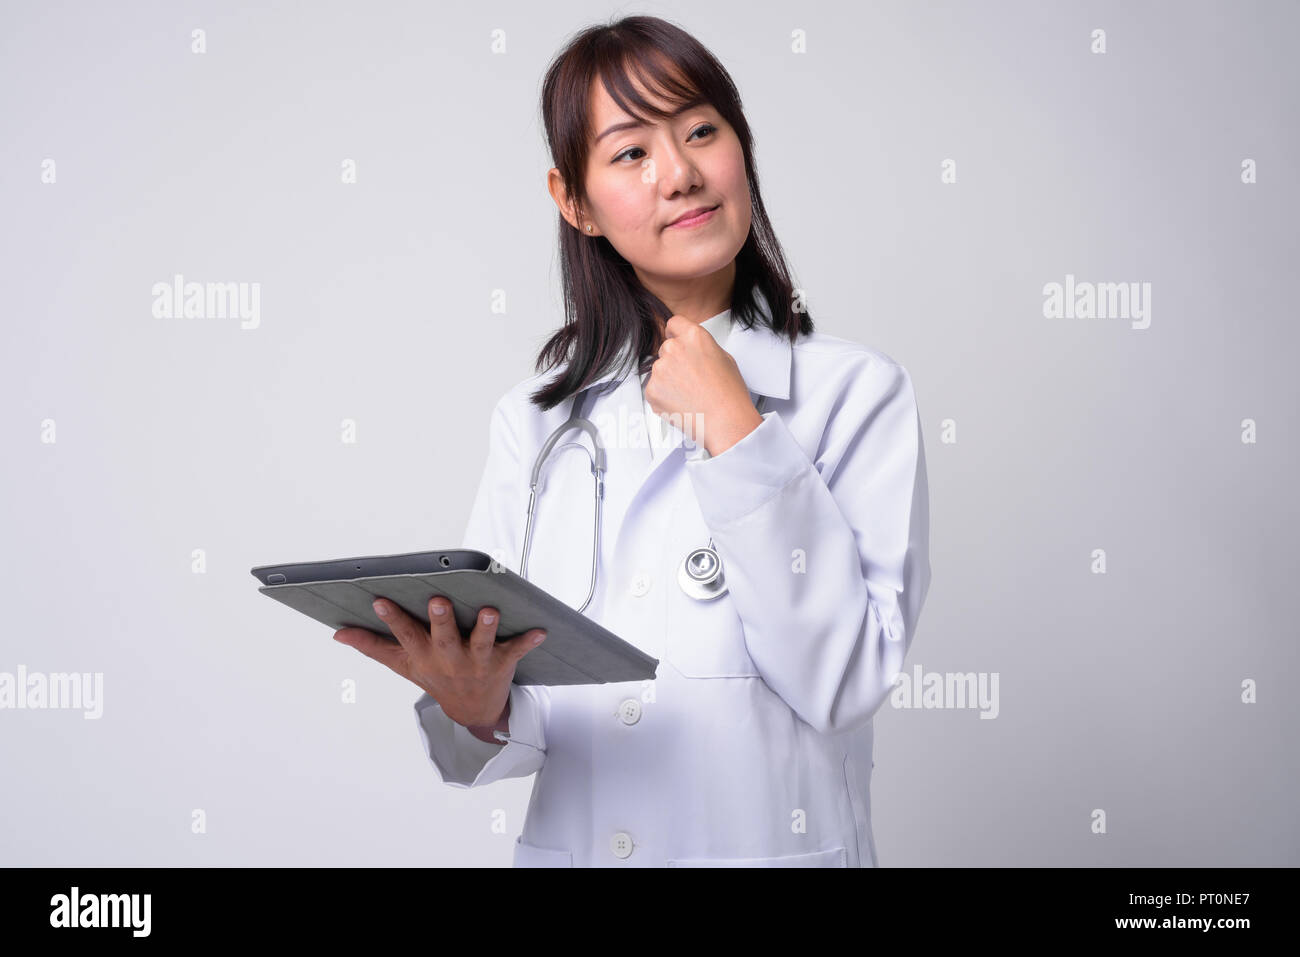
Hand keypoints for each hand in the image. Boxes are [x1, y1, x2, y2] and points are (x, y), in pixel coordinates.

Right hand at [332, 597, 545, 731]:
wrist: (473, 710)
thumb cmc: (435, 676)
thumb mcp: (402, 665)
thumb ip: (372, 647)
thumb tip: (338, 634)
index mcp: (423, 655)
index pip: (404, 635)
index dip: (392, 619)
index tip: (380, 600)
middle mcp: (449, 658)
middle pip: (444, 637)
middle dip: (441, 620)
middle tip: (437, 601)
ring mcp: (477, 662)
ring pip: (482, 643)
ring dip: (486, 627)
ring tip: (490, 611)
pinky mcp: (502, 663)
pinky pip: (517, 650)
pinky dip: (529, 641)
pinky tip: (541, 630)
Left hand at [644, 314, 762, 454]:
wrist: (725, 422)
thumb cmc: (729, 394)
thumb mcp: (724, 358)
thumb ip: (702, 348)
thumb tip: (693, 350)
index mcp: (694, 336)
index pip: (674, 324)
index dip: (676, 335)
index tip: (678, 343)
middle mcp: (674, 348)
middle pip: (665, 348)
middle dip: (674, 361)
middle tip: (690, 378)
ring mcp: (660, 369)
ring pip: (659, 370)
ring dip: (668, 380)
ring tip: (689, 394)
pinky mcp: (651, 390)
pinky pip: (653, 389)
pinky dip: (663, 397)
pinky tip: (681, 403)